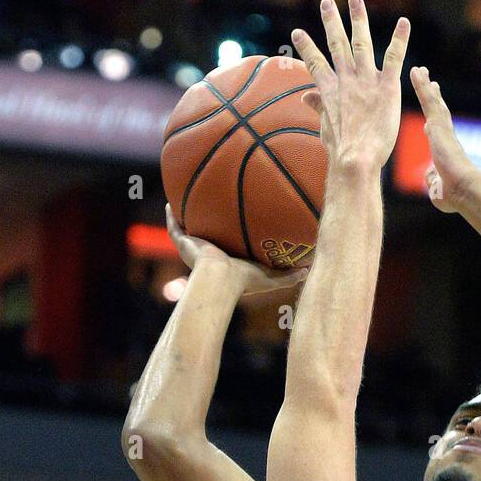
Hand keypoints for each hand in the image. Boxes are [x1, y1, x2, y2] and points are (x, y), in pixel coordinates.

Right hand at [165, 205, 307, 295]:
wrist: (220, 280)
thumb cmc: (244, 282)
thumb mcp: (270, 277)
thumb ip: (288, 274)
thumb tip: (309, 269)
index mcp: (227, 261)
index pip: (229, 245)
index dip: (231, 235)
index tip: (237, 222)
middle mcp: (209, 254)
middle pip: (208, 234)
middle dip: (209, 222)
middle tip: (213, 206)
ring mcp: (194, 249)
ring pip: (188, 229)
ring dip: (187, 215)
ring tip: (187, 198)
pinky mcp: (182, 244)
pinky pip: (174, 227)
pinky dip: (170, 216)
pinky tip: (171, 203)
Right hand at [291, 0, 409, 172]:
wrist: (356, 159)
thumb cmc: (340, 150)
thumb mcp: (325, 127)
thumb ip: (318, 107)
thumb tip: (306, 97)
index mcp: (329, 90)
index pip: (314, 62)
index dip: (306, 47)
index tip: (297, 32)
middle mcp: (346, 80)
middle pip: (337, 44)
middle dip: (331, 22)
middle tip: (326, 2)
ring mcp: (366, 81)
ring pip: (361, 43)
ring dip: (358, 20)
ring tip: (355, 0)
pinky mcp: (387, 87)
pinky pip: (393, 58)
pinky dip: (399, 39)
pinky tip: (404, 22)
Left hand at [409, 66, 480, 212]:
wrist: (462, 188)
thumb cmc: (453, 195)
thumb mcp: (438, 189)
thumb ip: (432, 180)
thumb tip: (429, 175)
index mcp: (443, 151)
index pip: (437, 132)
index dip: (434, 122)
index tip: (432, 116)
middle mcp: (444, 136)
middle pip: (437, 111)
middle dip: (433, 97)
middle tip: (430, 83)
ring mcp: (442, 128)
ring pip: (431, 101)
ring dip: (425, 85)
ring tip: (419, 70)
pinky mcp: (439, 123)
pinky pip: (428, 99)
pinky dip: (421, 85)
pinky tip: (416, 71)